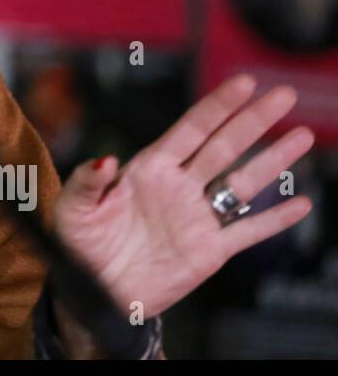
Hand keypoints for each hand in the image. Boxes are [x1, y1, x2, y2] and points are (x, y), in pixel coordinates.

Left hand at [54, 74, 313, 321]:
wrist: (95, 292)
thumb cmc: (81, 244)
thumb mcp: (73, 209)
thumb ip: (87, 182)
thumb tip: (106, 160)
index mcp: (149, 169)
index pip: (190, 130)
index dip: (217, 107)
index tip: (244, 83)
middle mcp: (179, 186)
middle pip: (223, 147)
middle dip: (253, 121)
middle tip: (282, 95)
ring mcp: (198, 216)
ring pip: (242, 182)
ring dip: (272, 160)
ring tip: (302, 136)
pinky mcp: (210, 250)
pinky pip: (248, 231)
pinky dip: (275, 219)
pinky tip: (302, 204)